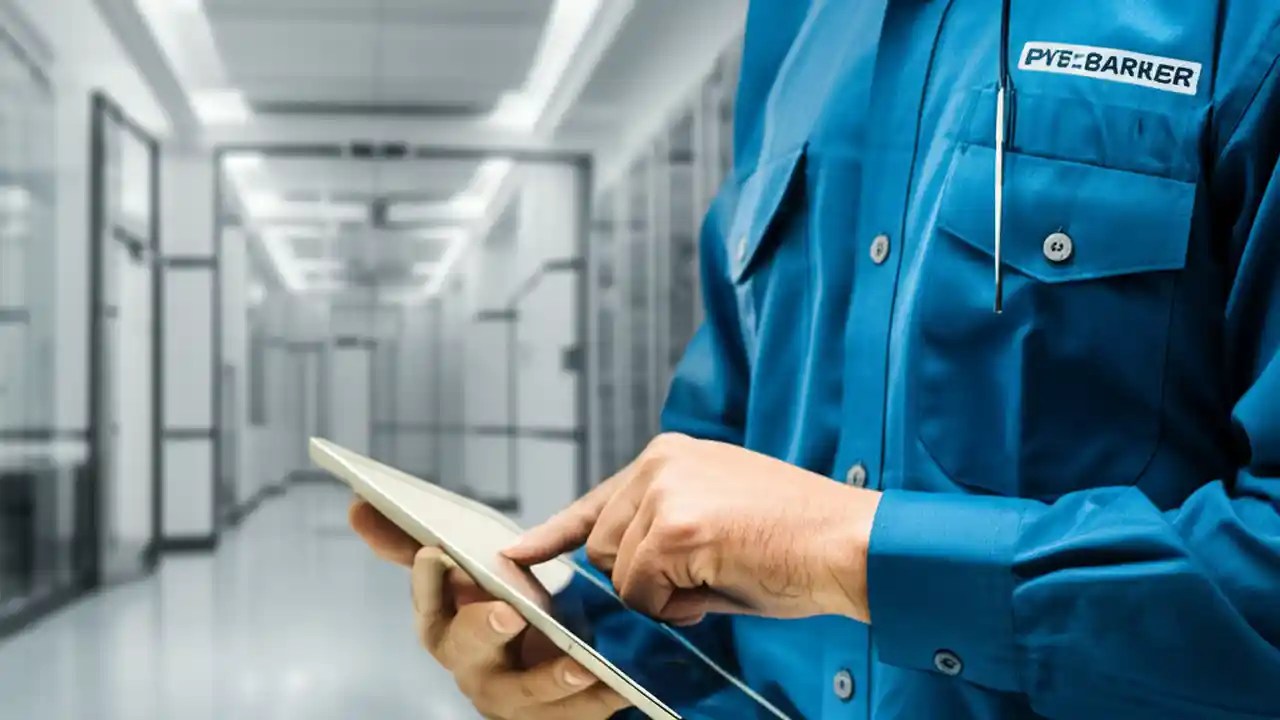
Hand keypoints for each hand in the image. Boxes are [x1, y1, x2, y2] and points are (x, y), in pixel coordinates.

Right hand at [350, 501, 629, 718]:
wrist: (565, 649)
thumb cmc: (509, 599)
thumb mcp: (474, 565)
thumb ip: (419, 540)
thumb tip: (358, 504)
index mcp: (447, 624)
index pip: (426, 604)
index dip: (426, 583)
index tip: (435, 552)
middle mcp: (471, 665)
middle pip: (465, 653)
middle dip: (481, 630)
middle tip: (507, 610)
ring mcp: (510, 698)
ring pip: (521, 697)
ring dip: (549, 680)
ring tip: (579, 662)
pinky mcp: (552, 717)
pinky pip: (571, 718)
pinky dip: (595, 703)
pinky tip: (619, 685)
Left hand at [504, 434, 880, 624]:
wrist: (853, 543)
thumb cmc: (798, 541)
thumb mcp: (717, 522)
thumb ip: (662, 534)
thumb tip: (623, 575)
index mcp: (670, 455)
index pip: (598, 499)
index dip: (557, 532)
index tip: (519, 551)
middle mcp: (659, 462)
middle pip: (603, 546)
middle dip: (646, 578)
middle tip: (710, 574)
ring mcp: (664, 491)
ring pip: (618, 572)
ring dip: (662, 593)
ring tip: (722, 572)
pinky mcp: (673, 527)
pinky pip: (642, 593)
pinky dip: (676, 607)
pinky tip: (721, 582)